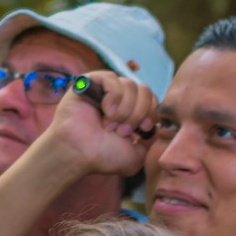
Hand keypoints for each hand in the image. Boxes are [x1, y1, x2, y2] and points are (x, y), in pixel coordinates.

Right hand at [42, 72, 157, 179]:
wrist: (78, 154)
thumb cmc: (101, 156)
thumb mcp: (136, 155)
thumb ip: (150, 142)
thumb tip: (156, 126)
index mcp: (128, 111)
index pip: (151, 98)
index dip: (151, 113)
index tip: (141, 130)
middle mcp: (117, 97)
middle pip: (144, 90)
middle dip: (137, 114)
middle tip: (121, 132)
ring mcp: (104, 88)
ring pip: (130, 85)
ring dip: (124, 110)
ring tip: (109, 125)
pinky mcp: (90, 81)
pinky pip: (112, 79)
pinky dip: (113, 97)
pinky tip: (104, 112)